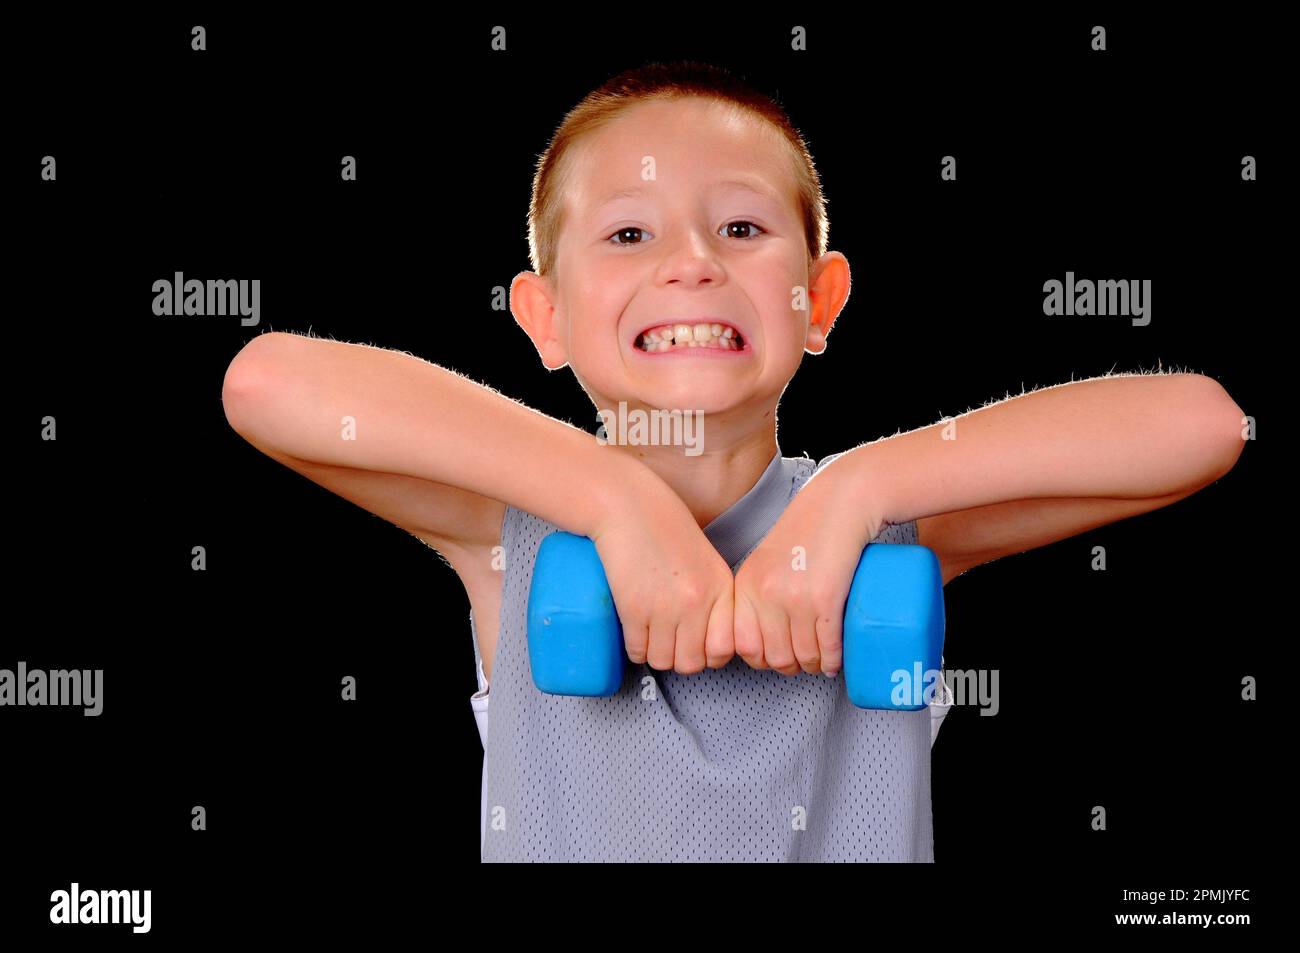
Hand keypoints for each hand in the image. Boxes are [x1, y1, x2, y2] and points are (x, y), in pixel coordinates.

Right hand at [590, 470, 735, 675]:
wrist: (629, 508)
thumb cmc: (666, 530)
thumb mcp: (706, 562)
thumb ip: (715, 599)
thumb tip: (710, 642)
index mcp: (720, 589)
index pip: (723, 649)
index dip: (708, 654)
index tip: (697, 643)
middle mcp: (698, 603)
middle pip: (693, 663)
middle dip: (680, 657)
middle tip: (671, 640)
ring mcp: (666, 609)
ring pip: (663, 661)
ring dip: (656, 654)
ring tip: (652, 635)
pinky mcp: (634, 610)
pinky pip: (638, 651)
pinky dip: (636, 648)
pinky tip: (636, 631)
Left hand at [732, 466, 881, 676]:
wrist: (840, 503)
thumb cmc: (807, 532)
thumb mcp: (767, 562)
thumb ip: (758, 596)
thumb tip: (765, 642)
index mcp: (747, 586)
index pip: (743, 645)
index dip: (763, 658)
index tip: (779, 655)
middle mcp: (766, 594)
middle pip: (774, 657)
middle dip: (793, 666)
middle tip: (807, 659)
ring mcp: (795, 598)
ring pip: (803, 656)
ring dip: (816, 665)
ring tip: (824, 658)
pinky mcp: (826, 599)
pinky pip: (828, 647)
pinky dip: (835, 659)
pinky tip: (838, 658)